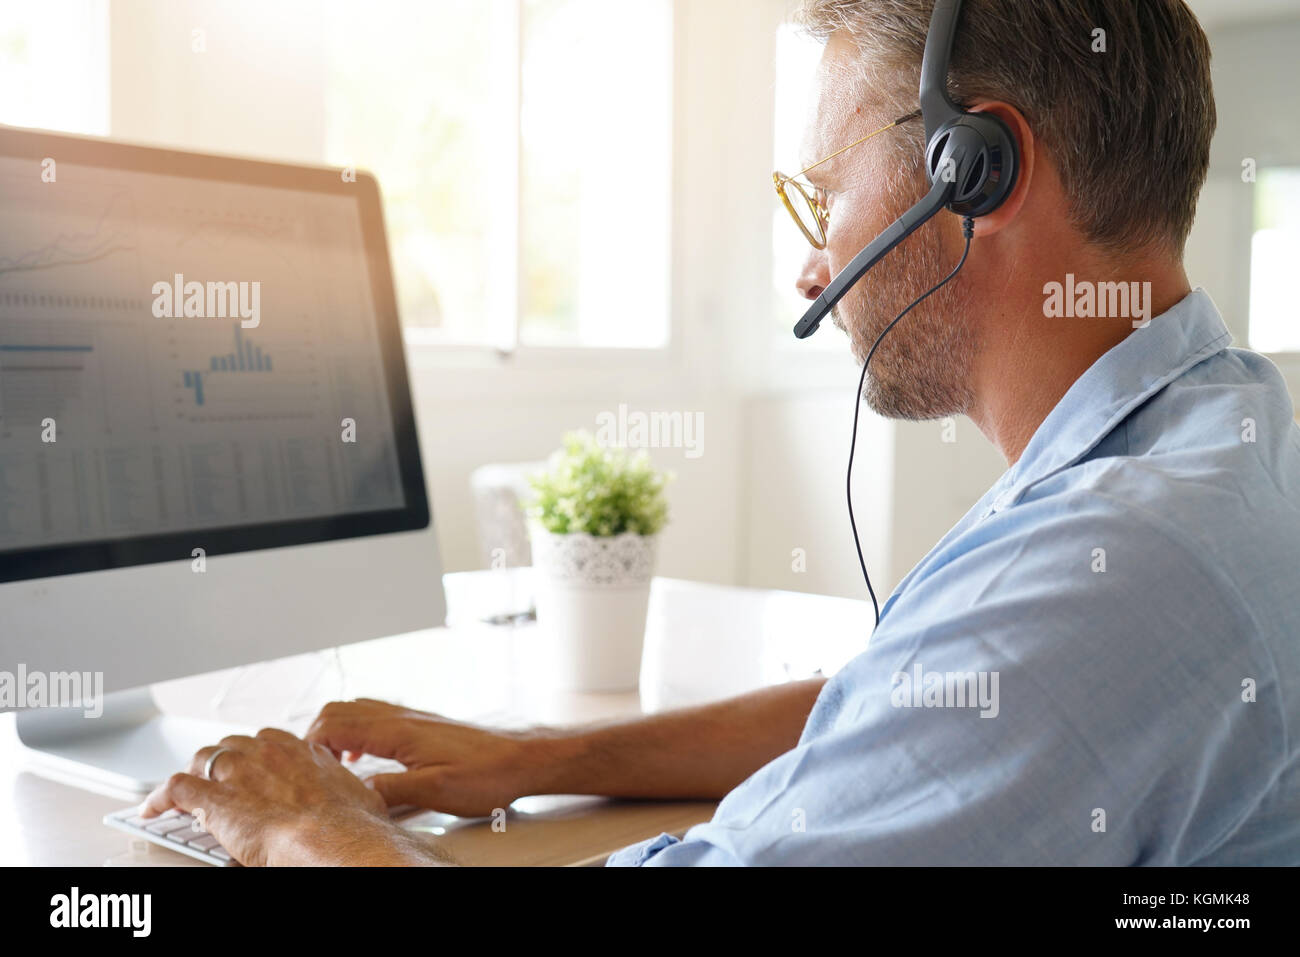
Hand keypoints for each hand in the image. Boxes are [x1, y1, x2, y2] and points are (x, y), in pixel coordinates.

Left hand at [140, 727, 418, 865]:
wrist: (334, 838)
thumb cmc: (352, 825)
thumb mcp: (358, 796)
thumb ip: (344, 789)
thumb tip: (357, 799)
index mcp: (302, 751)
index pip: (270, 740)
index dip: (257, 754)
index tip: (255, 766)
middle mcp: (268, 752)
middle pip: (233, 744)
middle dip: (224, 760)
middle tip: (221, 780)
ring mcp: (239, 771)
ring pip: (202, 758)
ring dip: (195, 773)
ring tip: (188, 791)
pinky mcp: (214, 798)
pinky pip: (176, 788)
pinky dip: (161, 797)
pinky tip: (153, 808)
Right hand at [306, 698, 554, 816]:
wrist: (519, 759)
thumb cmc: (485, 774)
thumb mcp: (435, 790)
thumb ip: (392, 790)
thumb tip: (356, 793)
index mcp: (398, 730)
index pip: (336, 726)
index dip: (311, 746)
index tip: (306, 769)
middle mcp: (401, 717)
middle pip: (338, 711)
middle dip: (315, 735)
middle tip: (311, 767)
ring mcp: (411, 717)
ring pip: (356, 710)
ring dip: (335, 731)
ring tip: (331, 763)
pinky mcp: (421, 724)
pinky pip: (375, 716)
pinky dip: (356, 731)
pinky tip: (364, 756)